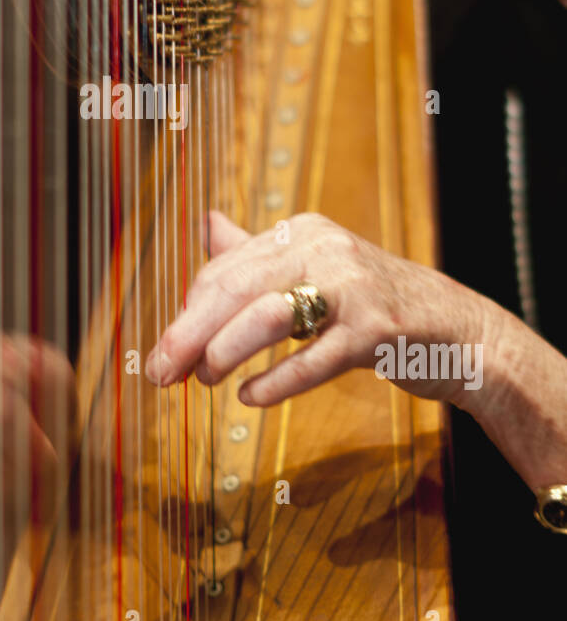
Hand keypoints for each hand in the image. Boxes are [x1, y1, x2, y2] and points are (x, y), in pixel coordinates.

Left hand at [145, 209, 489, 408]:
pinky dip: (277, 381)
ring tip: (202, 380)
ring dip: (225, 351)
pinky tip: (251, 398)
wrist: (461, 331)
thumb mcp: (316, 270)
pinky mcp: (377, 330)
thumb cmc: (375, 305)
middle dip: (190, 333)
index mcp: (302, 233)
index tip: (165, 349)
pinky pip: (315, 358)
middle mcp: (324, 249)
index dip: (188, 312)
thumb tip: (205, 223)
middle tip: (160, 372)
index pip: (225, 270)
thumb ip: (258, 254)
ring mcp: (353, 287)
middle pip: (237, 289)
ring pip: (269, 316)